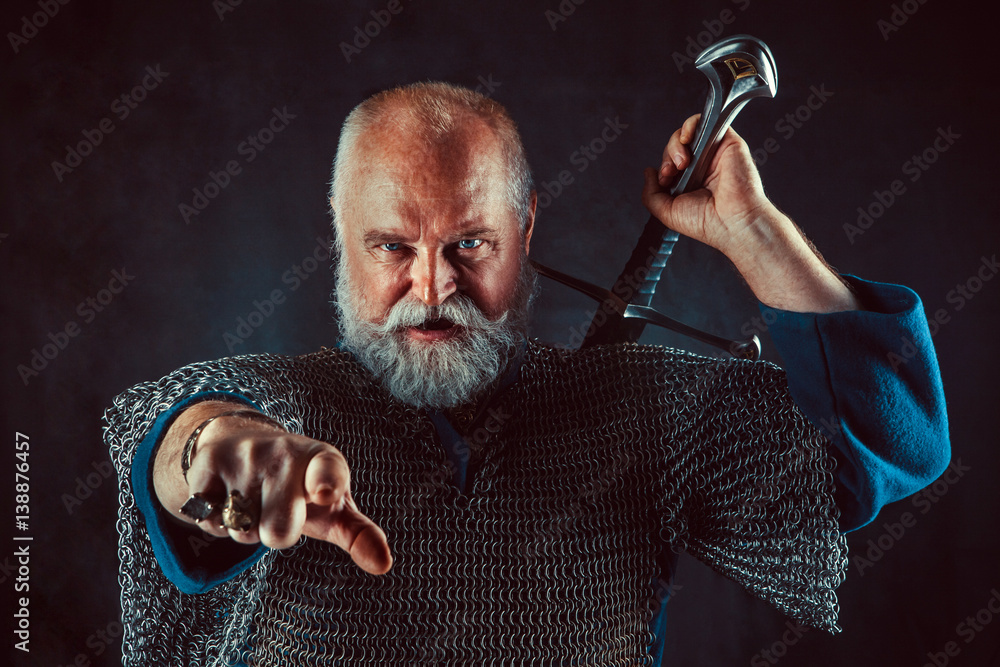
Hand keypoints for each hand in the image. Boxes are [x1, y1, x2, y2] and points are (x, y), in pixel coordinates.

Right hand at [154, 402, 391, 574]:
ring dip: (244, 528)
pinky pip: (208, 520)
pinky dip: (215, 521)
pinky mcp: (209, 460)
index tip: (322, 492)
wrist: (246, 441)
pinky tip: (226, 496)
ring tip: (254, 501)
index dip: (325, 483)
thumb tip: (383, 565)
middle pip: (278, 532)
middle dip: (276, 534)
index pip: (327, 472)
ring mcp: (246, 454)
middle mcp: (286, 452)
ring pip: (240, 529)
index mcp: (324, 461)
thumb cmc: (301, 485)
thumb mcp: (334, 507)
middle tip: (280, 510)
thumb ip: (360, 535)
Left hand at [641, 114, 859, 312]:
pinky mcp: (730, 143)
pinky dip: (689, 132)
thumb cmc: (711, 227)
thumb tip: (645, 172)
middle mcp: (708, 164)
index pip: (674, 161)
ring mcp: (719, 152)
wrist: (739, 227)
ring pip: (689, 132)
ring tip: (681, 164)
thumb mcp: (669, 213)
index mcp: (697, 180)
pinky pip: (705, 122)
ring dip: (676, 144)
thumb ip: (652, 195)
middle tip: (672, 171)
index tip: (664, 178)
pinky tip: (688, 153)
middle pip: (679, 144)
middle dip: (668, 154)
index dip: (664, 164)